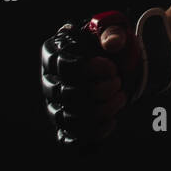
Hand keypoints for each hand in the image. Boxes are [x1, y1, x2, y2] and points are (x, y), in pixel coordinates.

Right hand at [40, 12, 145, 145]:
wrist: (114, 68)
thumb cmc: (107, 46)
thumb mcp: (112, 31)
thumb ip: (112, 32)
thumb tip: (113, 43)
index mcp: (53, 54)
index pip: (62, 65)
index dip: (89, 69)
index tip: (111, 67)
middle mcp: (49, 82)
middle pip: (66, 95)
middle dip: (100, 91)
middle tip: (119, 82)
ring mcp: (55, 106)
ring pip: (68, 119)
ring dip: (101, 111)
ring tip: (121, 98)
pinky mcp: (64, 127)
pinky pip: (71, 138)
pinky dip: (93, 134)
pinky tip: (112, 122)